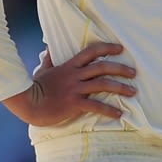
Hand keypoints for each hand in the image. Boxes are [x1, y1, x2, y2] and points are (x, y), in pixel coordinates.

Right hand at [4, 42, 135, 126]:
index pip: (91, 51)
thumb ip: (49, 60)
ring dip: (121, 88)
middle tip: (134, 73)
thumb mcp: (42, 70)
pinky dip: (109, 110)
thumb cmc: (35, 88)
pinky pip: (96, 105)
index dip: (107, 48)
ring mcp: (75, 89)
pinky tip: (119, 114)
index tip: (121, 48)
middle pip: (102, 67)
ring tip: (133, 91)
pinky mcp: (74, 103)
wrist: (26, 103)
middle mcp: (74, 75)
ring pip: (103, 84)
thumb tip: (48, 49)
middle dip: (120, 68)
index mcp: (69, 66)